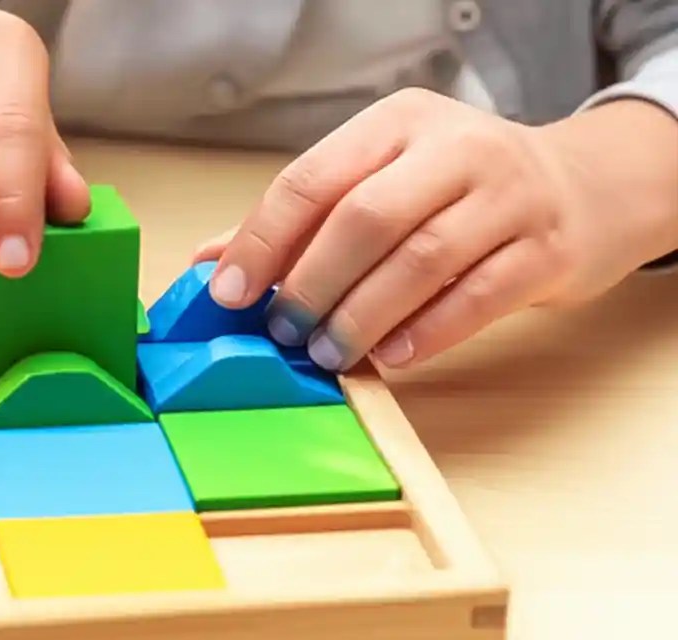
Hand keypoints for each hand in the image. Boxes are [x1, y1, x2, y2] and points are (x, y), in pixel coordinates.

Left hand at [201, 88, 676, 371]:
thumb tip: (211, 265)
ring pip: (420, 260)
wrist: (587, 187)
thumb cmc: (460, 189)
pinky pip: (475, 298)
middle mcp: (456, 147)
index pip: (312, 179)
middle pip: (364, 218)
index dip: (262, 240)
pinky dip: (424, 334)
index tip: (228, 292)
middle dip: (312, 283)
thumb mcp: (384, 177)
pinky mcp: (547, 249)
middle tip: (284, 330)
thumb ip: (302, 221)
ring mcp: (509, 196)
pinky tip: (389, 358)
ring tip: (328, 351)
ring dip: (361, 316)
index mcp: (398, 123)